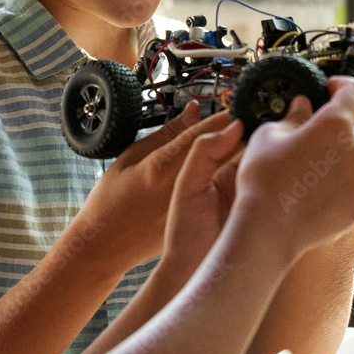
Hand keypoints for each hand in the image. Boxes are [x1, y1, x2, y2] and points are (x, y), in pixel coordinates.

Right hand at [77, 102, 237, 266]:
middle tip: (248, 122)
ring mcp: (190, 208)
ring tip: (244, 144)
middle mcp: (179, 188)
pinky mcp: (195, 223)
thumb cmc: (110, 202)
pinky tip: (232, 172)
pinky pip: (221, 195)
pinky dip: (229, 180)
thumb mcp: (130, 159)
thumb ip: (166, 135)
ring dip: (236, 158)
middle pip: (220, 156)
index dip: (221, 119)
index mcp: (160, 168)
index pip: (199, 136)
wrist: (106, 246)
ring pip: (225, 176)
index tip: (236, 106)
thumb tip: (193, 112)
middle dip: (236, 137)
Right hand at [234, 76, 353, 258]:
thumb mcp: (268, 136)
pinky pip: (353, 186)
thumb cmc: (265, 181)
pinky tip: (311, 192)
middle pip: (353, 131)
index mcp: (335, 125)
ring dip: (338, 159)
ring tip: (306, 172)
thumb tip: (303, 108)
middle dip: (334, 132)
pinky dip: (338, 184)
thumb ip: (293, 117)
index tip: (331, 90)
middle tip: (306, 141)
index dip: (343, 86)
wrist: (268, 228)